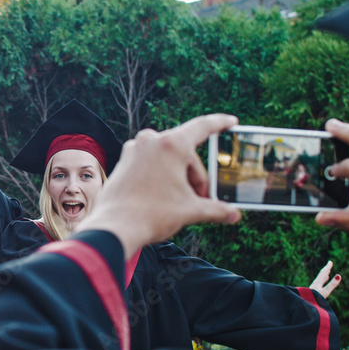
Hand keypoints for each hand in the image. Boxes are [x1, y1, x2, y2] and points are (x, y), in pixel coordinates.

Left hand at [80, 114, 241, 256]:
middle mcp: (150, 140)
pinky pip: (151, 163)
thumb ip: (216, 209)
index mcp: (170, 144)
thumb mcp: (190, 210)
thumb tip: (234, 214)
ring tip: (181, 202)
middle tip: (202, 198)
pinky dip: (162, 175)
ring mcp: (134, 150)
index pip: (203, 127)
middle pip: (185, 153)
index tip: (231, 122)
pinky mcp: (124, 161)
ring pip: (168, 159)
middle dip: (196, 176)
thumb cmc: (151, 214)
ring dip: (179, 177)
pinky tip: (164, 196)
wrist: (114, 227)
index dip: (220, 124)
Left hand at [309, 260, 341, 298]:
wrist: (302, 307)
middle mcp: (314, 285)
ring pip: (319, 281)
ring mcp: (312, 290)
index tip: (330, 262)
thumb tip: (339, 276)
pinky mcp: (311, 294)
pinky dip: (321, 284)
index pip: (323, 273)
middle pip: (321, 276)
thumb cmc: (313, 300)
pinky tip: (320, 285)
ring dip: (323, 277)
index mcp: (317, 283)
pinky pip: (317, 287)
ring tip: (326, 274)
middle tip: (329, 265)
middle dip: (326, 270)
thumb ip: (332, 285)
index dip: (327, 267)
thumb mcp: (324, 292)